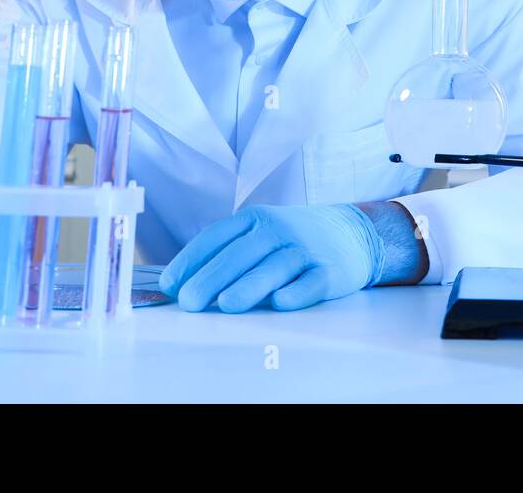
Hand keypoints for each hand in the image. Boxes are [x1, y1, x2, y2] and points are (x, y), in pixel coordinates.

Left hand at [160, 204, 385, 312]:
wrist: (353, 231)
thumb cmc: (293, 238)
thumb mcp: (260, 231)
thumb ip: (226, 252)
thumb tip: (181, 284)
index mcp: (255, 219)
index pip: (217, 237)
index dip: (191, 259)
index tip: (170, 284)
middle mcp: (278, 230)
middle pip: (241, 253)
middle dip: (212, 278)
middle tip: (190, 301)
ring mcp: (305, 249)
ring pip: (274, 267)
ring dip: (250, 285)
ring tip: (227, 304)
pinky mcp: (330, 270)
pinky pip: (312, 281)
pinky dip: (298, 291)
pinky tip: (282, 302)